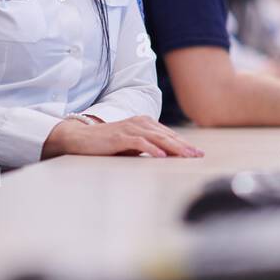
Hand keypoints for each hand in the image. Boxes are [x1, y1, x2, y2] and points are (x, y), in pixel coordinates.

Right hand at [43, 115, 203, 158]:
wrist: (82, 138)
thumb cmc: (108, 144)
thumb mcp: (132, 146)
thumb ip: (148, 147)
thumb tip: (167, 156)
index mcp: (145, 123)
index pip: (169, 134)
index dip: (184, 144)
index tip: (197, 154)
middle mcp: (140, 122)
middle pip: (167, 135)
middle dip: (184, 146)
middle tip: (198, 155)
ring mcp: (130, 128)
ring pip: (157, 137)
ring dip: (174, 147)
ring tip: (186, 156)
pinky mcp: (120, 136)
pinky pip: (140, 142)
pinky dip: (152, 149)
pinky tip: (162, 156)